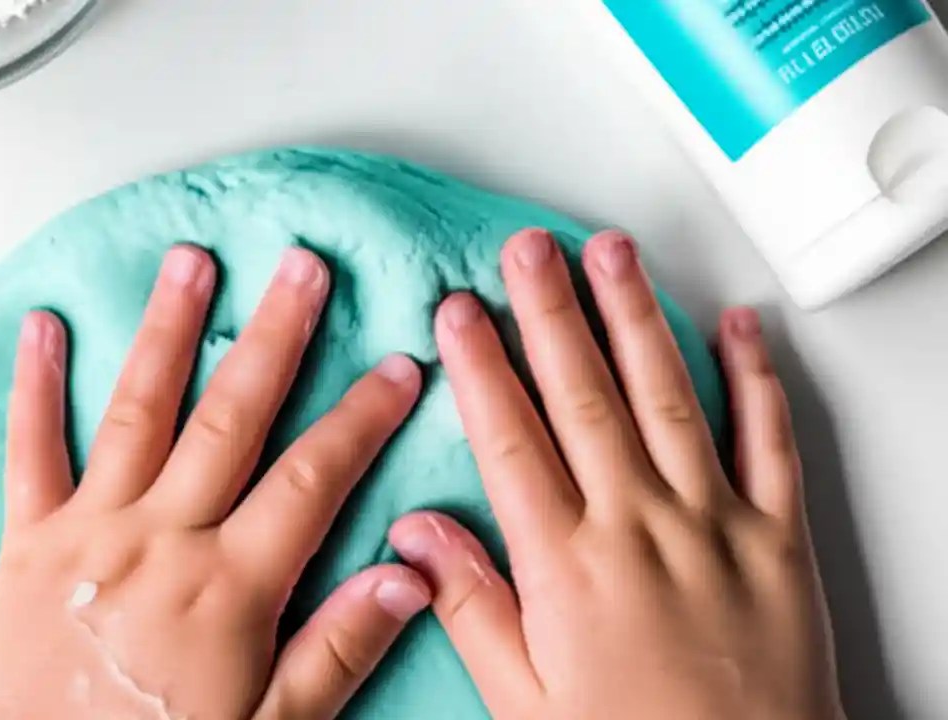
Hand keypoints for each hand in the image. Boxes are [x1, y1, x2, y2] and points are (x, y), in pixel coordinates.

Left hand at [0, 246, 429, 719]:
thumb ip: (336, 651)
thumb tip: (409, 574)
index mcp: (227, 587)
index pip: (311, 479)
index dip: (361, 418)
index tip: (400, 365)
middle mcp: (161, 540)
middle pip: (230, 419)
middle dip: (273, 337)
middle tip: (301, 266)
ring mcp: (90, 533)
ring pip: (138, 412)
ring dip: (168, 331)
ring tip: (191, 262)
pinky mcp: (29, 543)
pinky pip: (29, 453)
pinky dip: (33, 387)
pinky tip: (40, 326)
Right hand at [389, 229, 844, 719]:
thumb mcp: (525, 701)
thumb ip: (470, 607)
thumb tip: (415, 531)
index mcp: (568, 565)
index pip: (511, 438)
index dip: (481, 365)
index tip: (459, 310)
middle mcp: (639, 527)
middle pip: (584, 395)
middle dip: (551, 310)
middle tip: (528, 248)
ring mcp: (715, 523)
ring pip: (667, 395)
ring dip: (634, 316)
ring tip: (610, 253)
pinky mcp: (779, 537)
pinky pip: (769, 440)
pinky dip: (754, 376)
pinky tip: (735, 325)